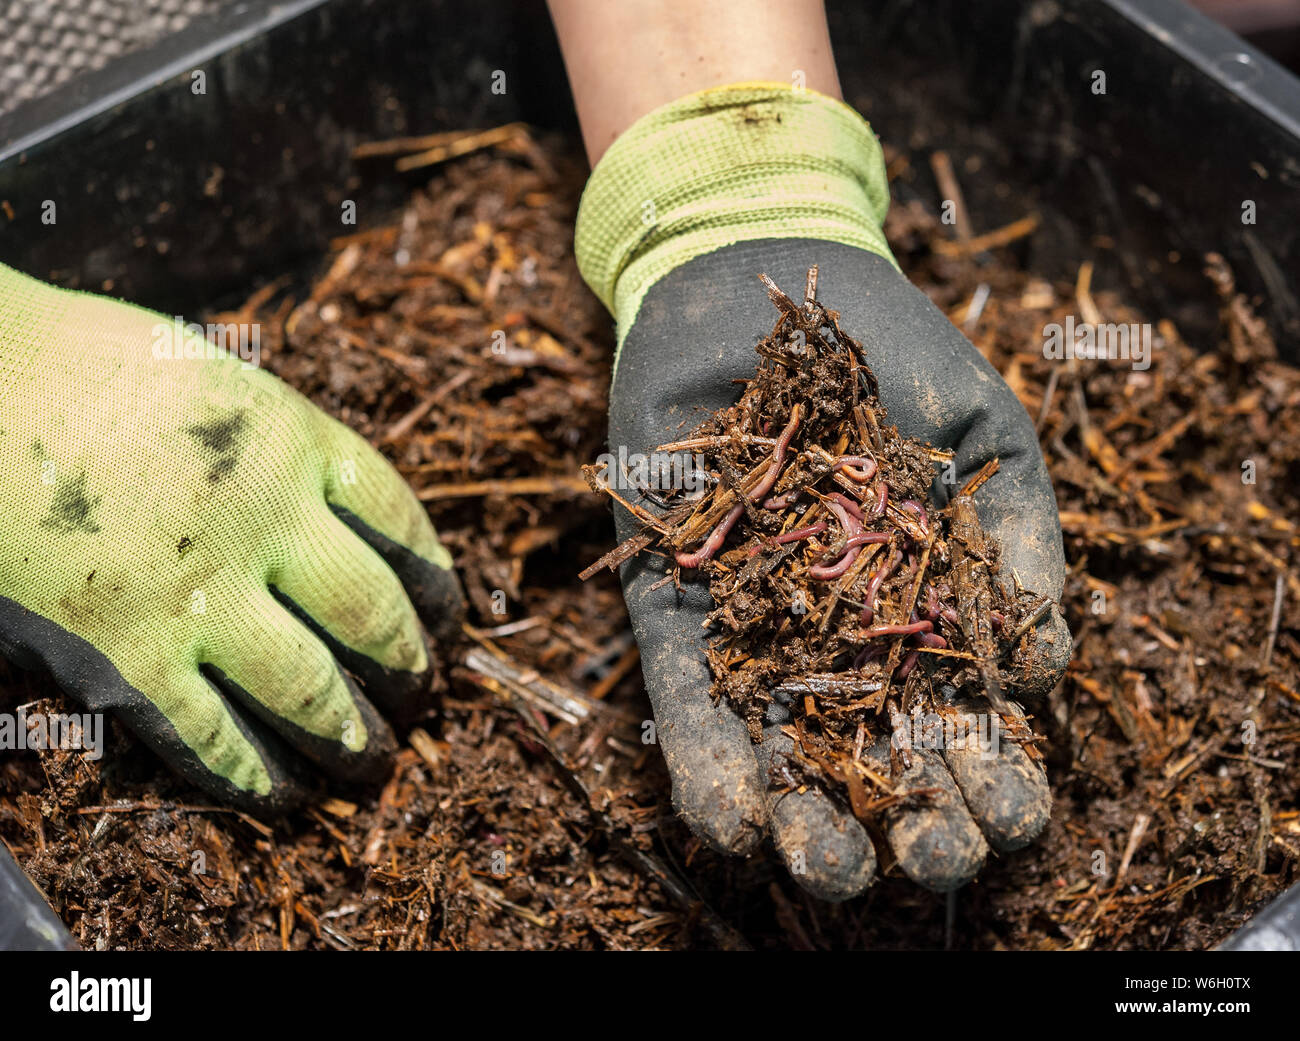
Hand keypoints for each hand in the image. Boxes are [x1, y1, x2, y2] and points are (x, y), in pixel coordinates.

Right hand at [0, 265, 463, 812]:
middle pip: (371, 614)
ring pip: (308, 689)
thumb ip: (280, 445)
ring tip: (372, 760)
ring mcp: (198, 594)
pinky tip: (278, 795)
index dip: (434, 581)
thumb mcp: (215, 381)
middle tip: (421, 696)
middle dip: (407, 667)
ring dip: (349, 735)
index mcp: (294, 441)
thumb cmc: (82, 367)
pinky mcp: (125, 655)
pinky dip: (251, 773)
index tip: (447, 614)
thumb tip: (329, 510)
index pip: (400, 523)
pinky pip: (207, 735)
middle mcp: (265, 522)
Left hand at [576, 85, 1068, 898]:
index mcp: (930, 617)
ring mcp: (758, 633)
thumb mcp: (984, 437)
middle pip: (882, 763)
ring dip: (810, 825)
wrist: (761, 280)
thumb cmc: (891, 357)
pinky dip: (709, 765)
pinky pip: (691, 705)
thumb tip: (1048, 670)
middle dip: (913, 824)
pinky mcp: (675, 613)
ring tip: (833, 861)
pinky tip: (736, 819)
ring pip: (786, 758)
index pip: (968, 727)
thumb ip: (1022, 541)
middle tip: (933, 854)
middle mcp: (844, 643)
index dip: (994, 783)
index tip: (1013, 813)